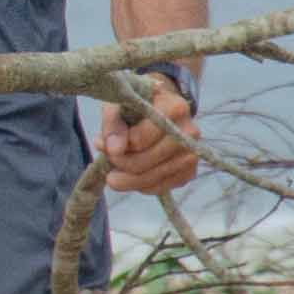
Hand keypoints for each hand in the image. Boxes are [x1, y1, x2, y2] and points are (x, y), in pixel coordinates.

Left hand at [101, 76, 199, 195]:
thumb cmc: (137, 106)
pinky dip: (139, 185)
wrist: (162, 108)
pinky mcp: (189, 173)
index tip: (102, 143)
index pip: (138, 140)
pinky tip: (132, 174)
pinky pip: (158, 188)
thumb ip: (112, 124)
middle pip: (143, 163)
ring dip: (125, 179)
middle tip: (107, 158)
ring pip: (150, 179)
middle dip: (118, 163)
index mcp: (174, 109)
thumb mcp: (119, 105)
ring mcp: (191, 154)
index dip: (115, 146)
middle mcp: (189, 133)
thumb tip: (113, 149)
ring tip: (113, 170)